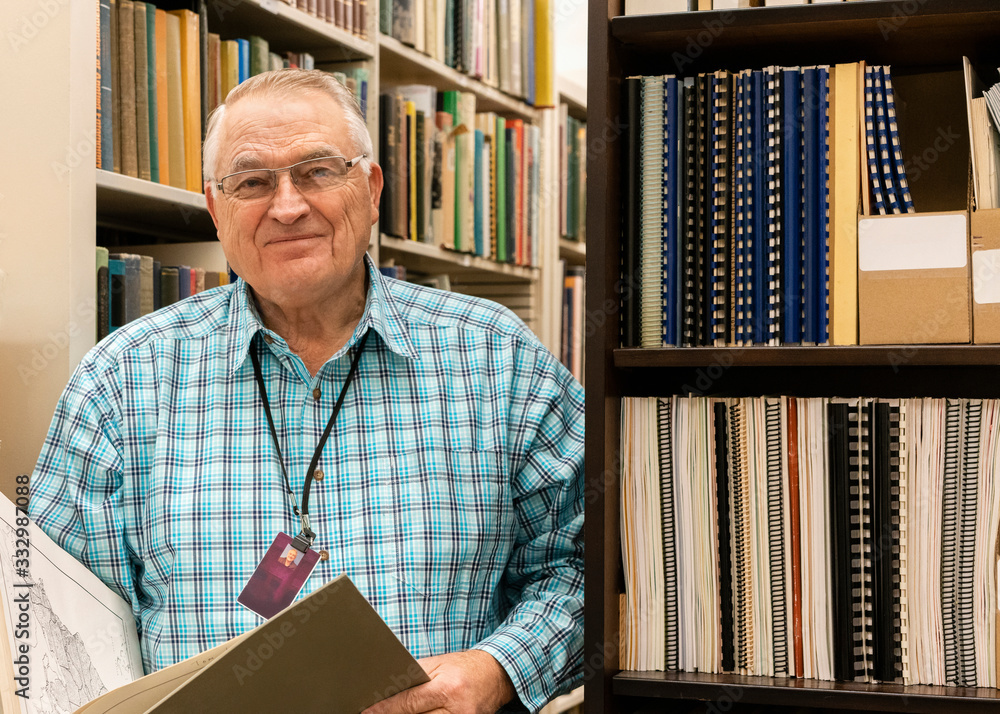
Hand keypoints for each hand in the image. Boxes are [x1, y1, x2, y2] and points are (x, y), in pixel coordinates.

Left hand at [362, 649, 516, 713]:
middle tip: (373, 713)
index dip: (385, 708)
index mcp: (448, 687)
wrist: (496, 675)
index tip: (367, 711)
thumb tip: (386, 689)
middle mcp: (457, 709)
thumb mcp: (438, 664)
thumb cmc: (463, 667)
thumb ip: (414, 676)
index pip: (409, 702)